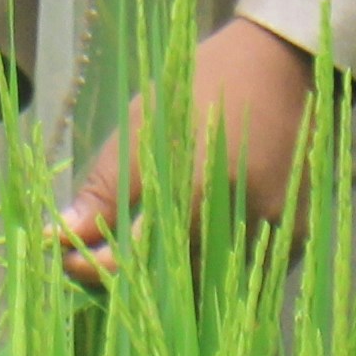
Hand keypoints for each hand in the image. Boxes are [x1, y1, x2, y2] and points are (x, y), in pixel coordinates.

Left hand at [57, 16, 318, 283]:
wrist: (280, 67)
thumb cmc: (199, 88)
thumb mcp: (142, 124)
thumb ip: (105, 187)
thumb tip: (60, 234)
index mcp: (197, 185)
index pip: (138, 256)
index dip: (98, 265)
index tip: (68, 261)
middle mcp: (240, 217)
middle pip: (176, 282)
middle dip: (133, 279)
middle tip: (104, 262)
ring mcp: (273, 232)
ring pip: (213, 287)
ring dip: (175, 283)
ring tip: (147, 262)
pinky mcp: (296, 238)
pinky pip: (246, 277)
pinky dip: (215, 273)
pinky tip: (194, 254)